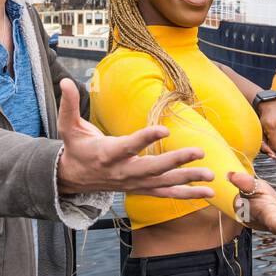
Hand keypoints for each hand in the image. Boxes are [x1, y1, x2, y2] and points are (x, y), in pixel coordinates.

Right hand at [55, 78, 215, 198]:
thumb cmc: (76, 148)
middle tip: (199, 152)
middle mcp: (123, 172)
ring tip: (211, 174)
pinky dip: (187, 194)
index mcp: (107, 154)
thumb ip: (68, 104)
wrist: (74, 179)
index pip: (129, 146)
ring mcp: (134, 184)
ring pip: (164, 183)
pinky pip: (166, 194)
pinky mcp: (142, 189)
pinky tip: (208, 192)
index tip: (165, 129)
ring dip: (189, 179)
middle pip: (152, 168)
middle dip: (176, 160)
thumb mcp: (68, 127)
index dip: (146, 138)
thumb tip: (64, 80)